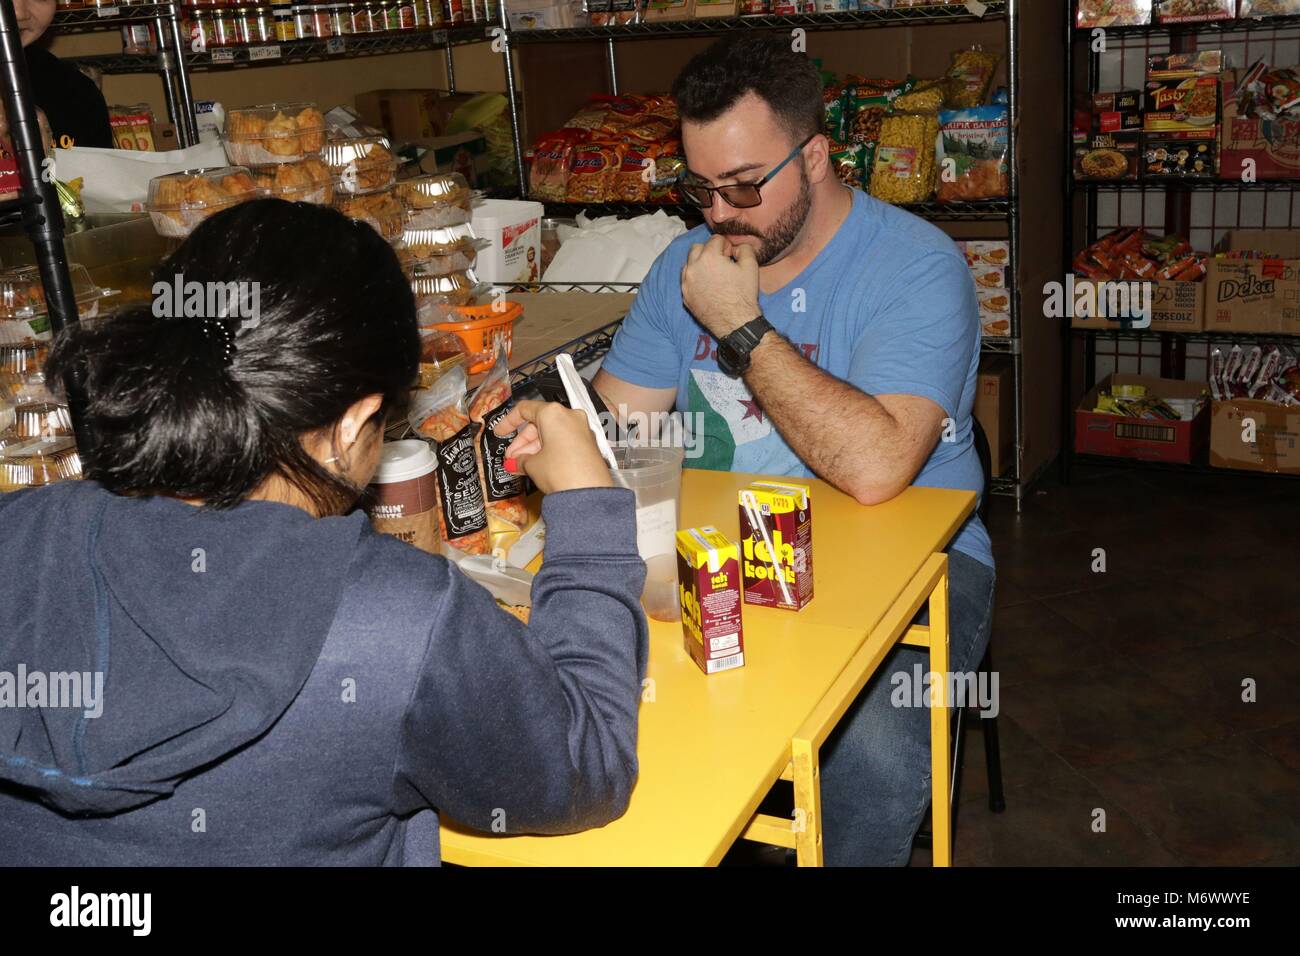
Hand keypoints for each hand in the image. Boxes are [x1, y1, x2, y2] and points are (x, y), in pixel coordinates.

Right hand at [494, 399, 614, 494]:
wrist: (588, 493)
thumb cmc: (562, 472)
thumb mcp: (532, 465)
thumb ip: (520, 460)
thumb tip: (516, 462)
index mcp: (553, 413)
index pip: (524, 410)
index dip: (508, 422)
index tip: (500, 432)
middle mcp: (570, 416)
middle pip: (539, 423)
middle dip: (522, 443)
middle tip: (511, 458)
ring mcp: (582, 430)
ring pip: (552, 433)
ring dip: (535, 448)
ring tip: (522, 466)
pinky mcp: (589, 444)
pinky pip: (564, 442)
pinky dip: (550, 451)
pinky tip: (539, 466)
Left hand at [680, 234, 760, 338]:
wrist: (735, 323)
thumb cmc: (743, 295)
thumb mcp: (751, 266)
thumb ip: (743, 248)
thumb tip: (735, 247)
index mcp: (708, 257)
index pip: (715, 240)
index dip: (726, 246)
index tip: (731, 257)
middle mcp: (693, 268)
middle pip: (697, 248)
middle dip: (709, 251)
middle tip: (721, 263)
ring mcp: (686, 283)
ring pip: (689, 264)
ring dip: (700, 264)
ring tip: (713, 275)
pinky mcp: (685, 296)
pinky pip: (687, 280)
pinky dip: (695, 279)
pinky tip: (707, 286)